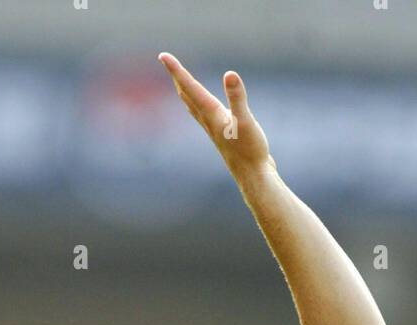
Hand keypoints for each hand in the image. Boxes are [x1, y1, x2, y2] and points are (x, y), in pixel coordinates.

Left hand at [159, 52, 274, 181]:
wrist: (253, 177)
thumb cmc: (250, 151)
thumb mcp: (246, 121)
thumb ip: (237, 97)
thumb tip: (230, 74)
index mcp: (211, 114)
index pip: (190, 87)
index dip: (176, 70)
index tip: (163, 55)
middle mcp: (208, 121)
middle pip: (186, 95)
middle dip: (176, 76)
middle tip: (165, 59)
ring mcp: (214, 129)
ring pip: (192, 106)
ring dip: (183, 90)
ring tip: (178, 79)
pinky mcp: (223, 135)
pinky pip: (203, 115)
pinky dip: (196, 104)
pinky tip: (201, 106)